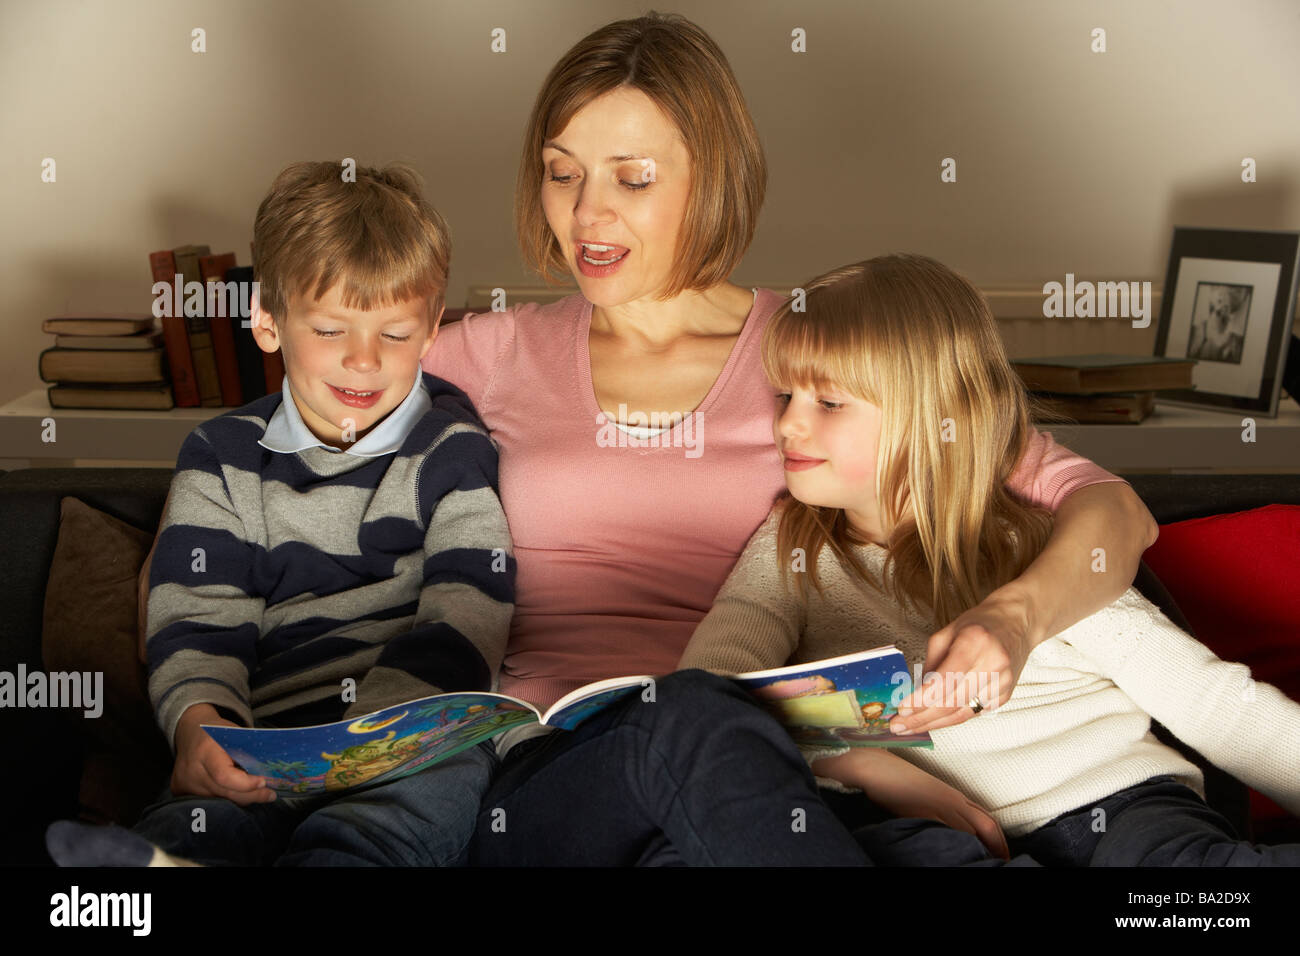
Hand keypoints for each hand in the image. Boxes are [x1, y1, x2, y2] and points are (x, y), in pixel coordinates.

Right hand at [172, 704, 275, 804]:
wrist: (190, 730)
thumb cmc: (217, 731)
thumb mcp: (234, 734)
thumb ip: (249, 752)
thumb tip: (273, 771)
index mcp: (206, 750)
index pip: (224, 775)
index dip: (245, 783)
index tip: (264, 782)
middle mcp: (191, 769)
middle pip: (224, 792)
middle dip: (251, 795)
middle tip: (270, 795)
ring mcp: (184, 783)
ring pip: (218, 800)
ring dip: (241, 799)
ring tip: (259, 794)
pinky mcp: (180, 790)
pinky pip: (209, 801)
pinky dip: (226, 799)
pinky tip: (239, 794)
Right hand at [814, 750, 1008, 860]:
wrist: (874, 767)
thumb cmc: (895, 780)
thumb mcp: (923, 795)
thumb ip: (937, 810)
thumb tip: (945, 829)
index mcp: (953, 794)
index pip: (985, 818)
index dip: (998, 838)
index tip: (1002, 853)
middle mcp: (952, 799)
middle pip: (986, 824)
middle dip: (998, 846)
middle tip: (1003, 862)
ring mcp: (940, 804)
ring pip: (972, 829)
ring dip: (982, 848)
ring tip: (987, 863)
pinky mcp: (927, 810)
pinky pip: (949, 830)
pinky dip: (959, 843)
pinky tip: (959, 854)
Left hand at [892, 586, 1034, 734]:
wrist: (1016, 623)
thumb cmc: (980, 624)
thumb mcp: (947, 632)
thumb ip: (931, 662)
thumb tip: (916, 691)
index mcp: (975, 642)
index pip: (945, 680)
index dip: (922, 699)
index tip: (901, 709)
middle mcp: (992, 664)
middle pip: (952, 701)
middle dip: (921, 717)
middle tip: (898, 725)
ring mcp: (1002, 683)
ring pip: (961, 713)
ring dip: (933, 723)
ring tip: (909, 728)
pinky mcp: (1004, 696)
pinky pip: (971, 713)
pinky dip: (949, 719)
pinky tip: (932, 722)